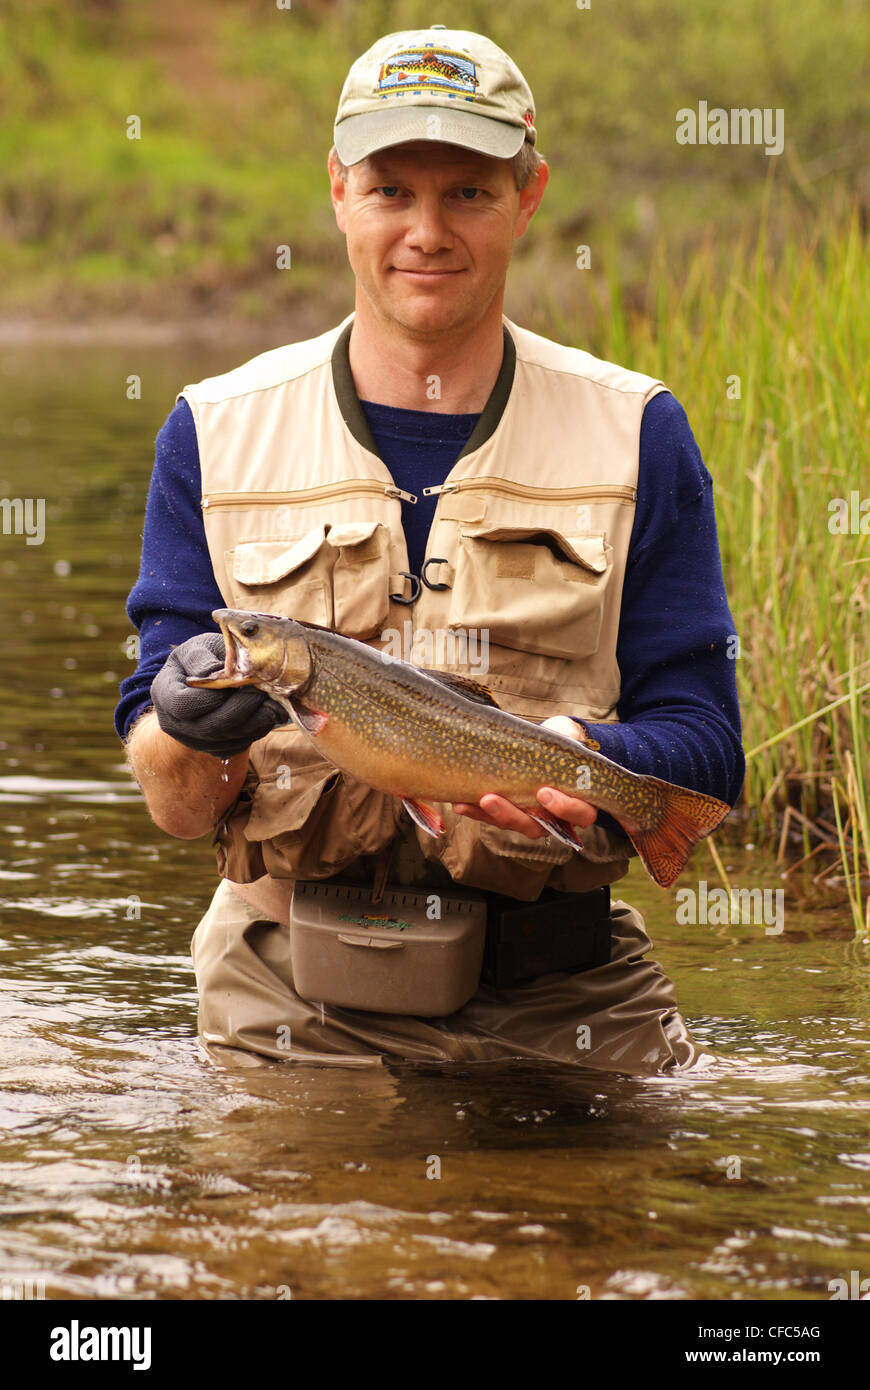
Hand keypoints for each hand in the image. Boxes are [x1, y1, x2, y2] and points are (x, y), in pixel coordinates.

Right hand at [150, 631, 290, 757]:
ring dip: (254, 720)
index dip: (211, 696)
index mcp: (164, 692)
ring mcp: (193, 741)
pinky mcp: (214, 749)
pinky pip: (238, 745)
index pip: (184, 704)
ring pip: (227, 739)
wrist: (206, 681)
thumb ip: (203, 658)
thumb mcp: (199, 647)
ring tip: (271, 699)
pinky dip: (256, 730)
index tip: (236, 681)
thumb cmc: (203, 658)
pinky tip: (268, 711)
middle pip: (209, 727)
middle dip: (240, 708)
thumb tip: (215, 674)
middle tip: (262, 689)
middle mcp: (174, 723)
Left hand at [452, 716, 597, 840]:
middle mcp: (556, 817)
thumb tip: (566, 735)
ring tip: (466, 801)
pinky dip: (475, 810)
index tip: (544, 792)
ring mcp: (530, 816)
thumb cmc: (563, 740)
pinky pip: (492, 817)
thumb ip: (570, 741)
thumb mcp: (570, 738)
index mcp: (580, 801)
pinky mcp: (509, 811)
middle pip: (537, 827)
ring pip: (512, 824)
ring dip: (487, 815)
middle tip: (490, 799)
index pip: (580, 815)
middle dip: (512, 815)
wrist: (546, 740)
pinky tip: (459, 802)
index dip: (564, 808)